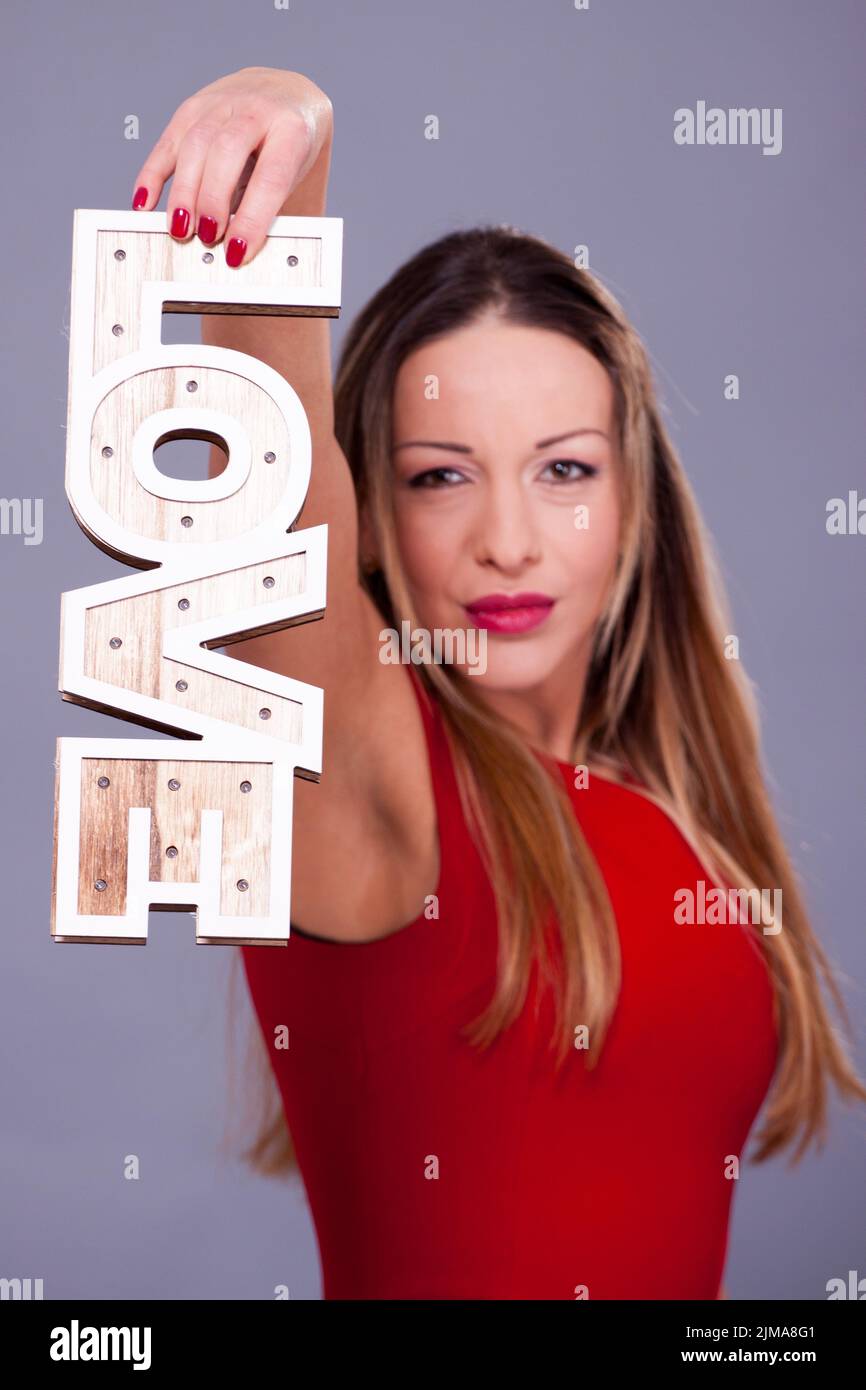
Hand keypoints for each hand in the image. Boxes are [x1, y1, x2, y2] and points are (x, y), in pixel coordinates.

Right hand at [130, 66, 332, 265]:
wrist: (285, 94)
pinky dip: (152, 175)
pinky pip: (167, 142)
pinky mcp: (192, 108)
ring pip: (193, 145)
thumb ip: (272, 205)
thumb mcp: (296, 172)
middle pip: (225, 153)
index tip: (238, 251)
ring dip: (183, 193)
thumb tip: (240, 249)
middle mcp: (254, 109)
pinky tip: (144, 202)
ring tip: (180, 230)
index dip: (252, 218)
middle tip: (207, 238)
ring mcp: (220, 104)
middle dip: (212, 200)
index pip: (270, 177)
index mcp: (290, 128)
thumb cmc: (290, 143)